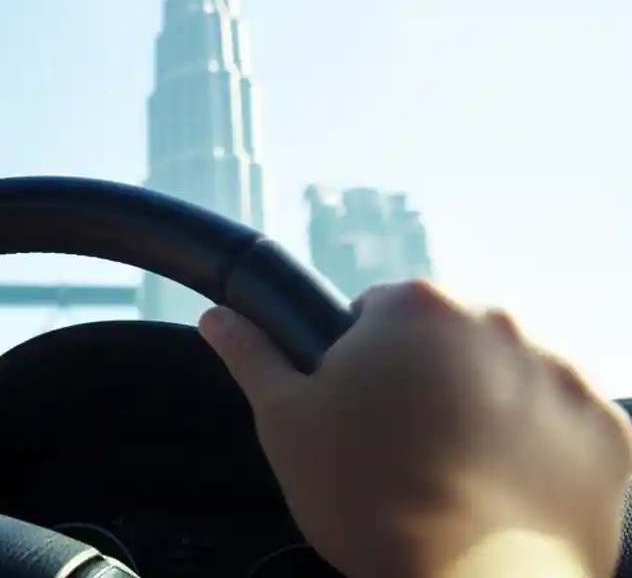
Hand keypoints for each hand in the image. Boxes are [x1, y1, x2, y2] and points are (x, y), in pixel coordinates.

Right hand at [199, 280, 631, 577]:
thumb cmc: (368, 502)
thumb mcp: (286, 423)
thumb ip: (252, 356)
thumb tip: (217, 319)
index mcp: (416, 307)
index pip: (380, 311)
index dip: (362, 362)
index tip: (364, 411)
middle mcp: (501, 322)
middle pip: (452, 338)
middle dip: (429, 378)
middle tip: (406, 447)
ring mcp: (564, 373)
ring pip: (511, 375)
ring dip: (487, 405)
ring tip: (458, 472)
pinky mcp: (610, 427)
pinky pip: (567, 421)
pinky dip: (542, 445)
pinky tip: (506, 486)